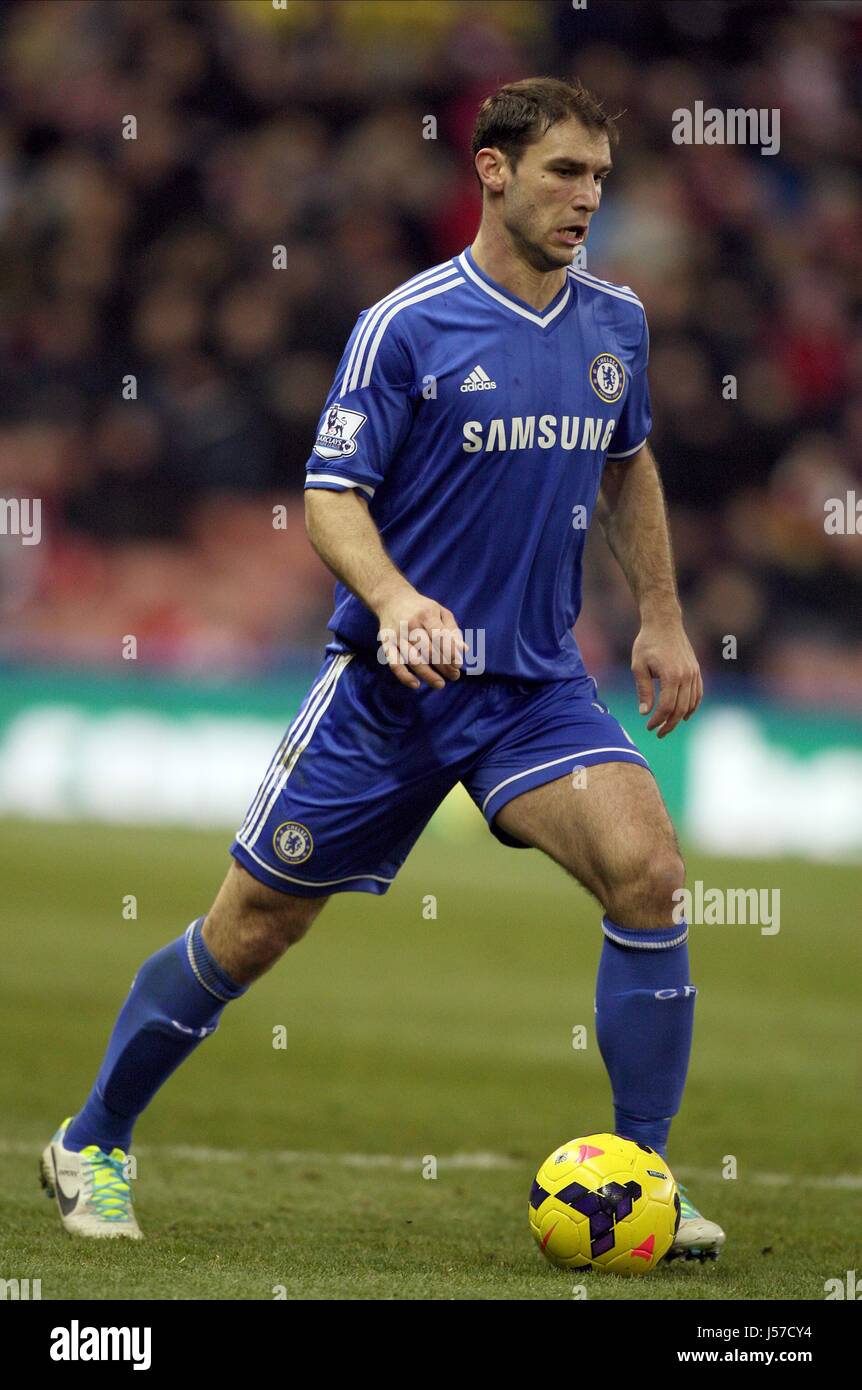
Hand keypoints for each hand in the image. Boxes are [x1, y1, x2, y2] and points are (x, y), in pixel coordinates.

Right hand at [375, 582, 465, 690]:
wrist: (391, 599)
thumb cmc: (422, 608)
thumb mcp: (440, 612)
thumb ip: (452, 630)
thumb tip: (464, 649)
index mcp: (426, 614)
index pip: (439, 636)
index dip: (450, 652)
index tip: (459, 665)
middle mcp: (410, 625)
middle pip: (428, 650)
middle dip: (443, 666)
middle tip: (454, 676)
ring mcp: (397, 636)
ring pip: (413, 659)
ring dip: (428, 675)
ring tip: (440, 684)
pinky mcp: (387, 644)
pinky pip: (394, 663)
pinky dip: (404, 676)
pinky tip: (416, 684)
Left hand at [631, 618, 702, 737]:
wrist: (664, 623)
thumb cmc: (647, 643)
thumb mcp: (638, 667)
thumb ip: (643, 690)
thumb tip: (645, 712)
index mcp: (671, 676)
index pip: (666, 707)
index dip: (658, 720)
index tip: (649, 726)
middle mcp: (686, 676)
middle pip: (680, 709)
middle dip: (669, 724)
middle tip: (658, 733)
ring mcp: (694, 673)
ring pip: (691, 703)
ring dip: (680, 718)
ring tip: (668, 726)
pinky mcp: (696, 670)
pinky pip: (698, 693)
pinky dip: (693, 706)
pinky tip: (684, 715)